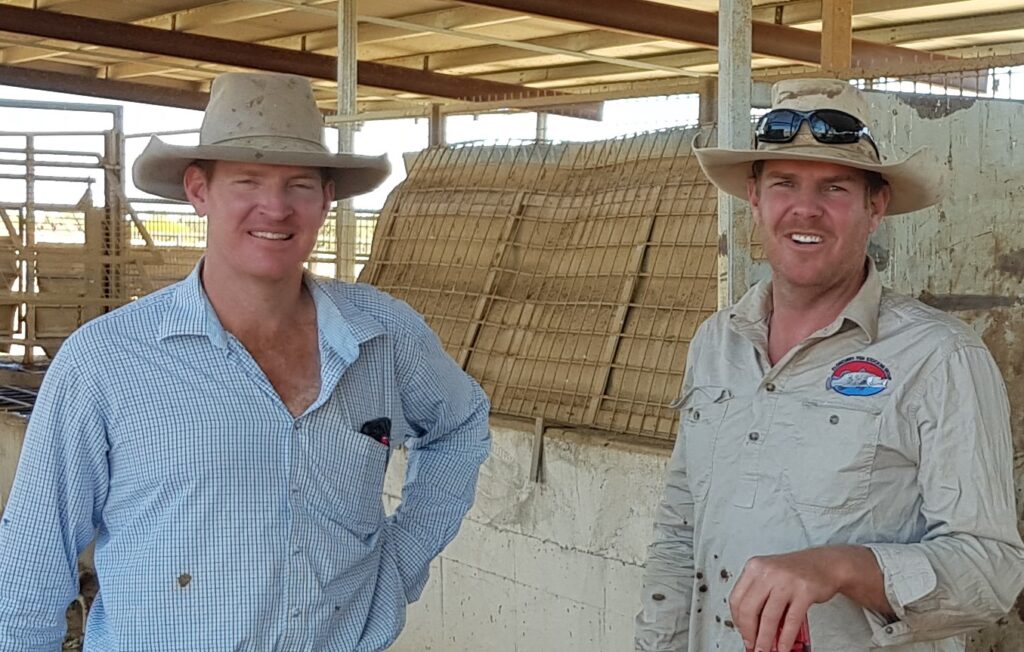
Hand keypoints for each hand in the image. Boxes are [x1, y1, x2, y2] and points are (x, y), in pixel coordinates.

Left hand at [729, 547, 856, 651]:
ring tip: (764, 650)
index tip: (742, 633)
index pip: (736, 599)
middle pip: (748, 609)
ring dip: (765, 640)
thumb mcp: (770, 577)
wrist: (825, 563)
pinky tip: (782, 648)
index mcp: (754, 567)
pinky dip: (785, 638)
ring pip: (769, 617)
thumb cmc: (795, 572)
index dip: (737, 621)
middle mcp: (768, 572)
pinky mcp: (804, 591)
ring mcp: (786, 580)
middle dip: (749, 633)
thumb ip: (758, 597)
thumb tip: (750, 628)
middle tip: (752, 645)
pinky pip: (791, 620)